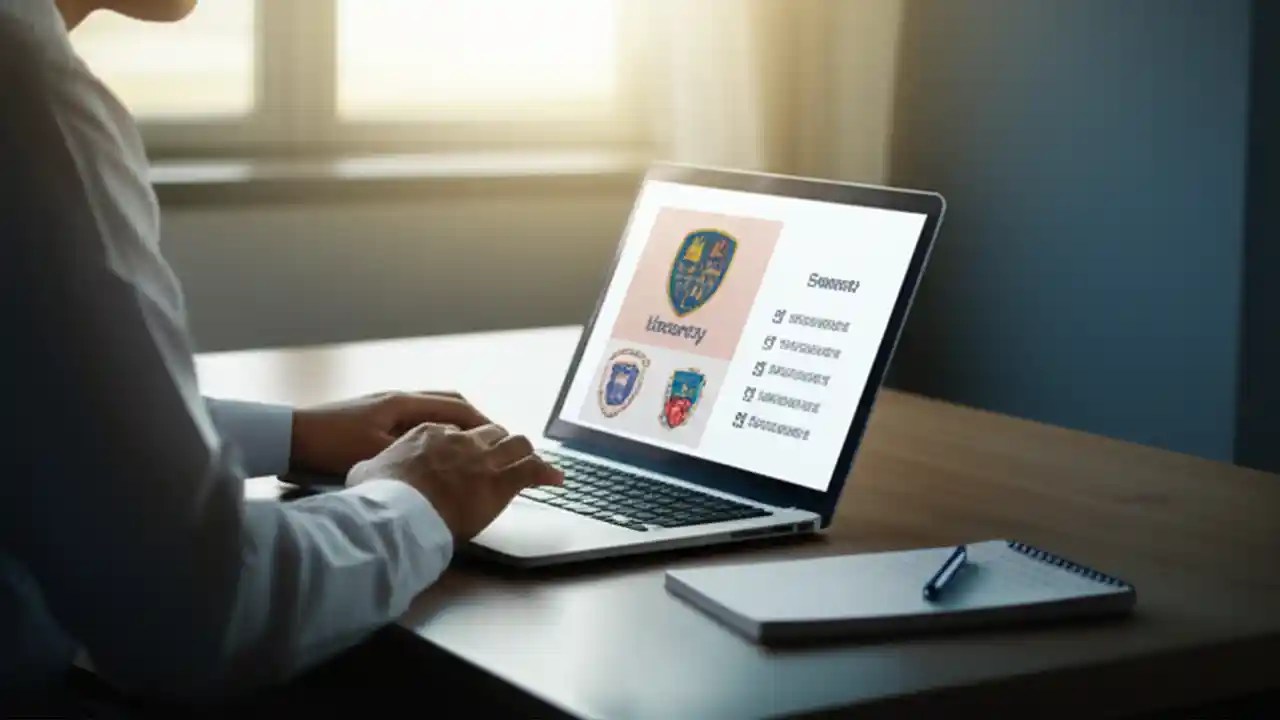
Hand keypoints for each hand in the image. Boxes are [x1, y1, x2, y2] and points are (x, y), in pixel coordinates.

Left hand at [289, 391, 489, 475]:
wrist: (291, 436)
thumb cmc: (332, 444)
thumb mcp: (378, 453)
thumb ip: (416, 453)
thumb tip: (452, 459)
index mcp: (404, 403)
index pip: (458, 407)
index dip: (484, 424)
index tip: (503, 440)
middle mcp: (399, 398)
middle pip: (450, 403)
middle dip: (476, 421)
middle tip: (494, 442)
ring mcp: (386, 405)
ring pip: (433, 410)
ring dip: (455, 425)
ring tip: (470, 447)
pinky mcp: (374, 416)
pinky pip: (417, 418)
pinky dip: (435, 429)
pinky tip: (435, 450)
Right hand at [348, 422, 562, 540]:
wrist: (399, 511)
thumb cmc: (379, 496)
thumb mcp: (364, 472)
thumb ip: (372, 468)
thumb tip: (366, 473)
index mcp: (428, 434)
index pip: (454, 434)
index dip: (461, 447)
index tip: (463, 458)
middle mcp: (460, 440)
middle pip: (489, 434)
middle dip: (497, 444)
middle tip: (501, 457)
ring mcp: (483, 459)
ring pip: (516, 444)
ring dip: (524, 452)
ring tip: (532, 461)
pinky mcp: (500, 481)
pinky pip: (532, 471)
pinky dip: (546, 473)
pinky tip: (556, 478)